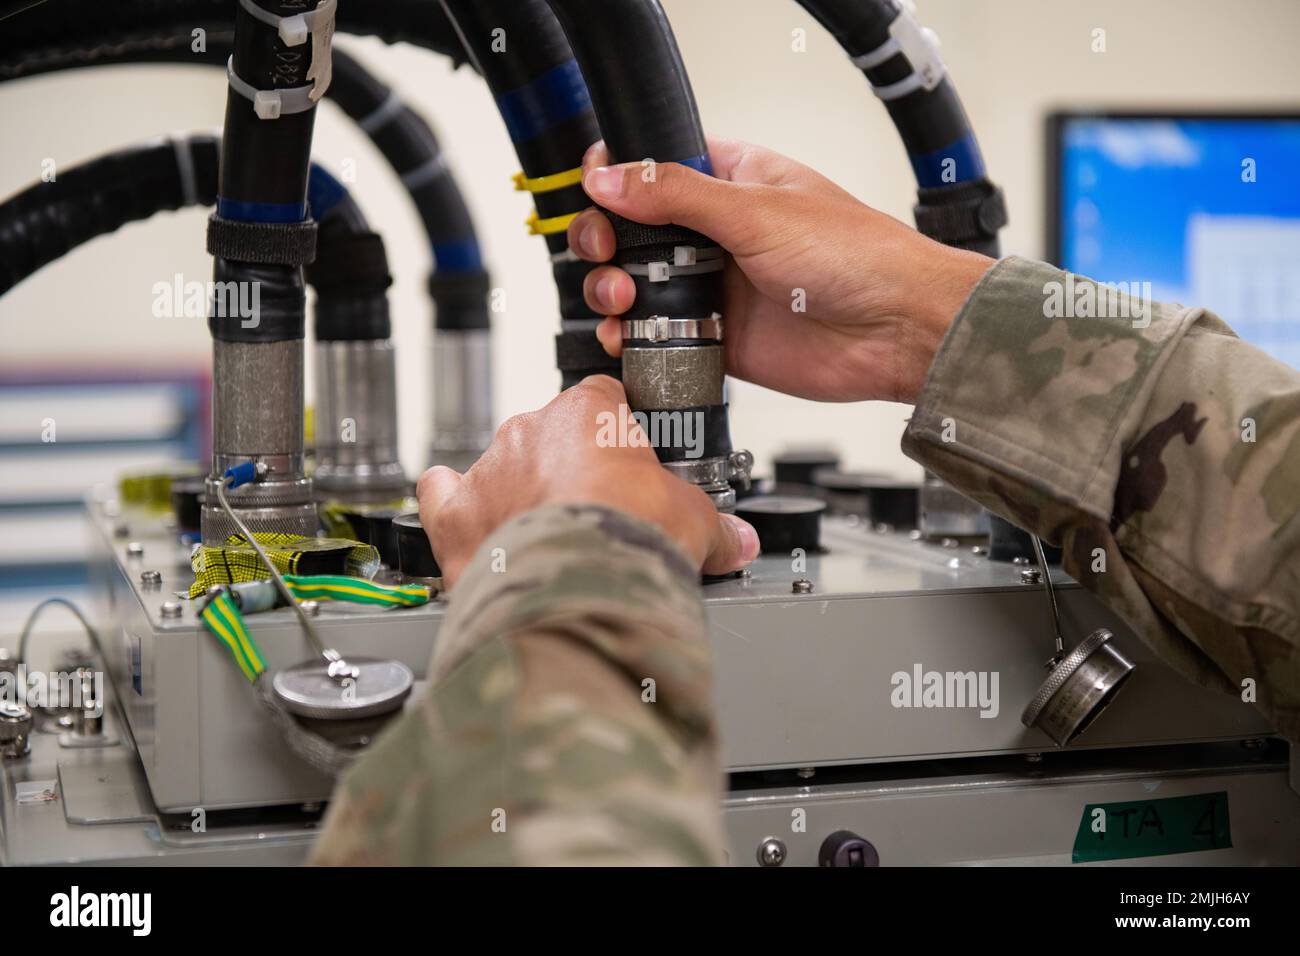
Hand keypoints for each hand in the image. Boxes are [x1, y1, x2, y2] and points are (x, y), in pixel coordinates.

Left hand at [415, 376, 759, 586]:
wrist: (577, 589)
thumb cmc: (627, 538)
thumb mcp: (693, 523)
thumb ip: (714, 525)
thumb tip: (736, 540)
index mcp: (588, 414)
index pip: (606, 400)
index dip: (622, 433)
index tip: (634, 462)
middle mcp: (531, 431)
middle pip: (553, 436)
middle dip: (574, 470)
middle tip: (599, 512)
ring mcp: (489, 470)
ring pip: (502, 467)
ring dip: (522, 493)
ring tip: (549, 537)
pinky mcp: (456, 516)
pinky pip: (442, 495)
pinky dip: (454, 507)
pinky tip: (473, 523)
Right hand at [567, 138, 993, 403]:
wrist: (896, 331)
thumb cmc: (856, 257)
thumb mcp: (756, 212)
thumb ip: (675, 195)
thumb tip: (609, 177)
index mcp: (731, 181)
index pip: (654, 167)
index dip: (617, 177)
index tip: (596, 192)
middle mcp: (716, 233)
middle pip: (630, 228)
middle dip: (604, 238)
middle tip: (606, 250)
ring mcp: (713, 286)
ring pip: (634, 284)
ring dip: (611, 289)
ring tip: (624, 297)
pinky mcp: (714, 336)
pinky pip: (655, 336)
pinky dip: (630, 337)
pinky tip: (626, 334)